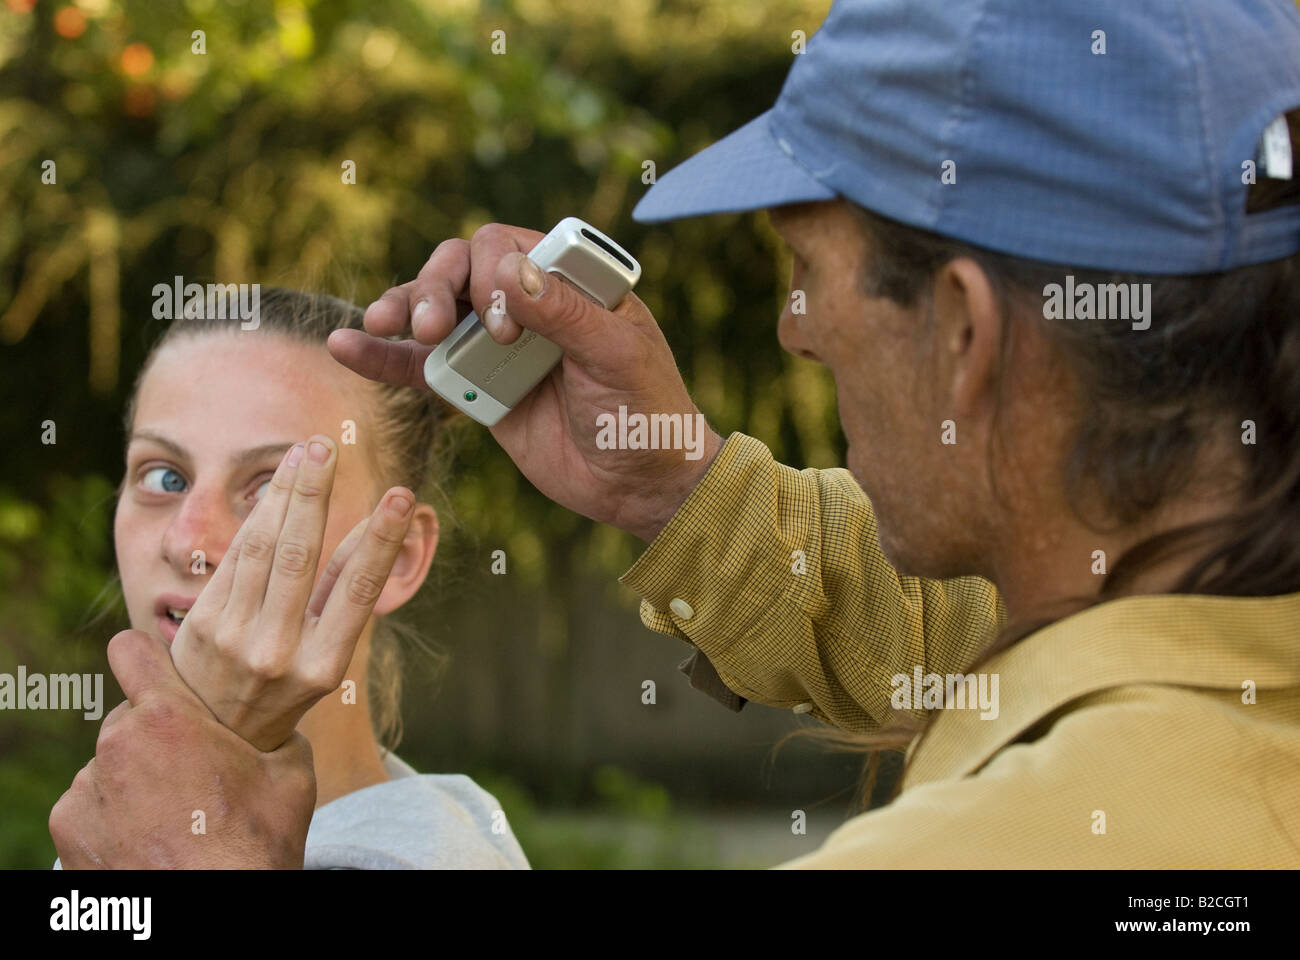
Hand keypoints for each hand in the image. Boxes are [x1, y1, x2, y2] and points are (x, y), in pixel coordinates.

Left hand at [50, 629, 315, 868]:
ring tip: (176, 814)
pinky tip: (150, 837)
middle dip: (158, 736)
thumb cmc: (256, 847)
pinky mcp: (68, 830)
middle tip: (195, 771)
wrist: (217, 914)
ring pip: (111, 762)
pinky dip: (114, 815)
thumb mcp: (293, 776)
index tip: (161, 672)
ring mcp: (86, 789)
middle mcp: (117, 745)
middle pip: (131, 717)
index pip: (130, 650)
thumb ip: (278, 730)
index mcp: (169, 718)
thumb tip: (278, 719)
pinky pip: (91, 803)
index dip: (147, 656)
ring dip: (136, 777)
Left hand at [171, 434, 416, 751]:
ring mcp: (236, 638)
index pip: (358, 589)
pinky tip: (276, 485)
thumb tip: (375, 532)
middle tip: (328, 447)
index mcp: (324, 665)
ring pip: (263, 549)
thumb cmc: (285, 681)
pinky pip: (234, 557)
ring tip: (304, 453)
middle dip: (314, 494)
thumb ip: (343, 593)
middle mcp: (278, 653)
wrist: (214, 734)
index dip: (380, 538)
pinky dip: (257, 516)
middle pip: (299, 556)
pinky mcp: (203, 624)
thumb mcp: (326, 652)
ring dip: (284, 493)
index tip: (401, 495)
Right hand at [327, 224, 725, 541]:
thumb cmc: (647, 413)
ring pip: (434, 307)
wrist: (641, 486)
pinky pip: (422, 366)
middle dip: (435, 286)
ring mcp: (497, 345)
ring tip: (381, 323)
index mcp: (569, 281)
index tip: (505, 324)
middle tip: (434, 328)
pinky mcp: (476, 388)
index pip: (508, 243)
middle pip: (458, 266)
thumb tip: (509, 269)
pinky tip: (346, 347)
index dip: (491, 268)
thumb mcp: (617, 359)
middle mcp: (528, 303)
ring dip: (402, 306)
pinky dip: (383, 357)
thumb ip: (565, 315)